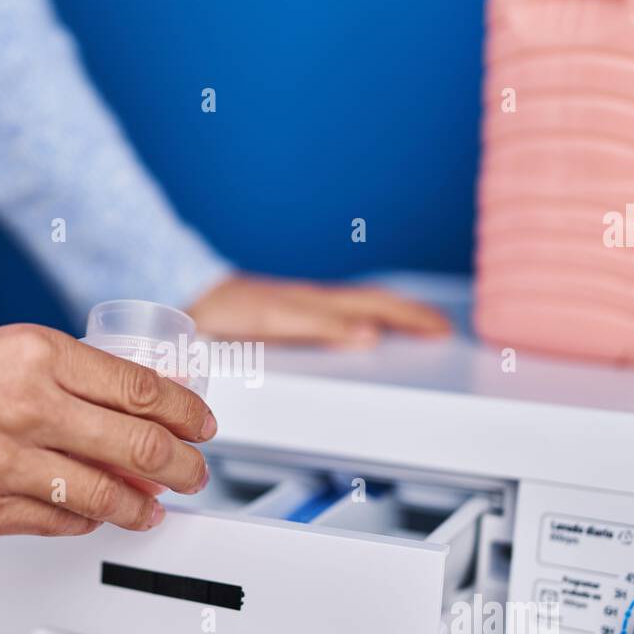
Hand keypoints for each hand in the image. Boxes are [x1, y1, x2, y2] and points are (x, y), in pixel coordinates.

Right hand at [0, 323, 214, 536]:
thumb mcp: (3, 349)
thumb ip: (66, 379)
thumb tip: (127, 417)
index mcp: (40, 355)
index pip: (144, 389)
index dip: (187, 413)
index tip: (202, 425)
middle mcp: (30, 407)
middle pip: (141, 446)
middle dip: (184, 467)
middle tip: (196, 473)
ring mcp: (4, 464)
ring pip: (105, 497)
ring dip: (144, 507)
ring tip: (156, 509)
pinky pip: (56, 526)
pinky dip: (86, 524)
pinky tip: (94, 520)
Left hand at [187, 274, 449, 346]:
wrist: (190, 297)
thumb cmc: (228, 309)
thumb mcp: (280, 320)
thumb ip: (323, 327)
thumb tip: (369, 335)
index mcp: (320, 300)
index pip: (379, 307)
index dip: (413, 318)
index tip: (443, 329)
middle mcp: (315, 300)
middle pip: (375, 303)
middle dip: (410, 314)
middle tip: (441, 327)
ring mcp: (302, 306)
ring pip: (357, 307)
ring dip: (389, 315)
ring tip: (411, 327)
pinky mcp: (286, 314)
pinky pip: (336, 314)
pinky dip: (358, 321)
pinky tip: (353, 332)